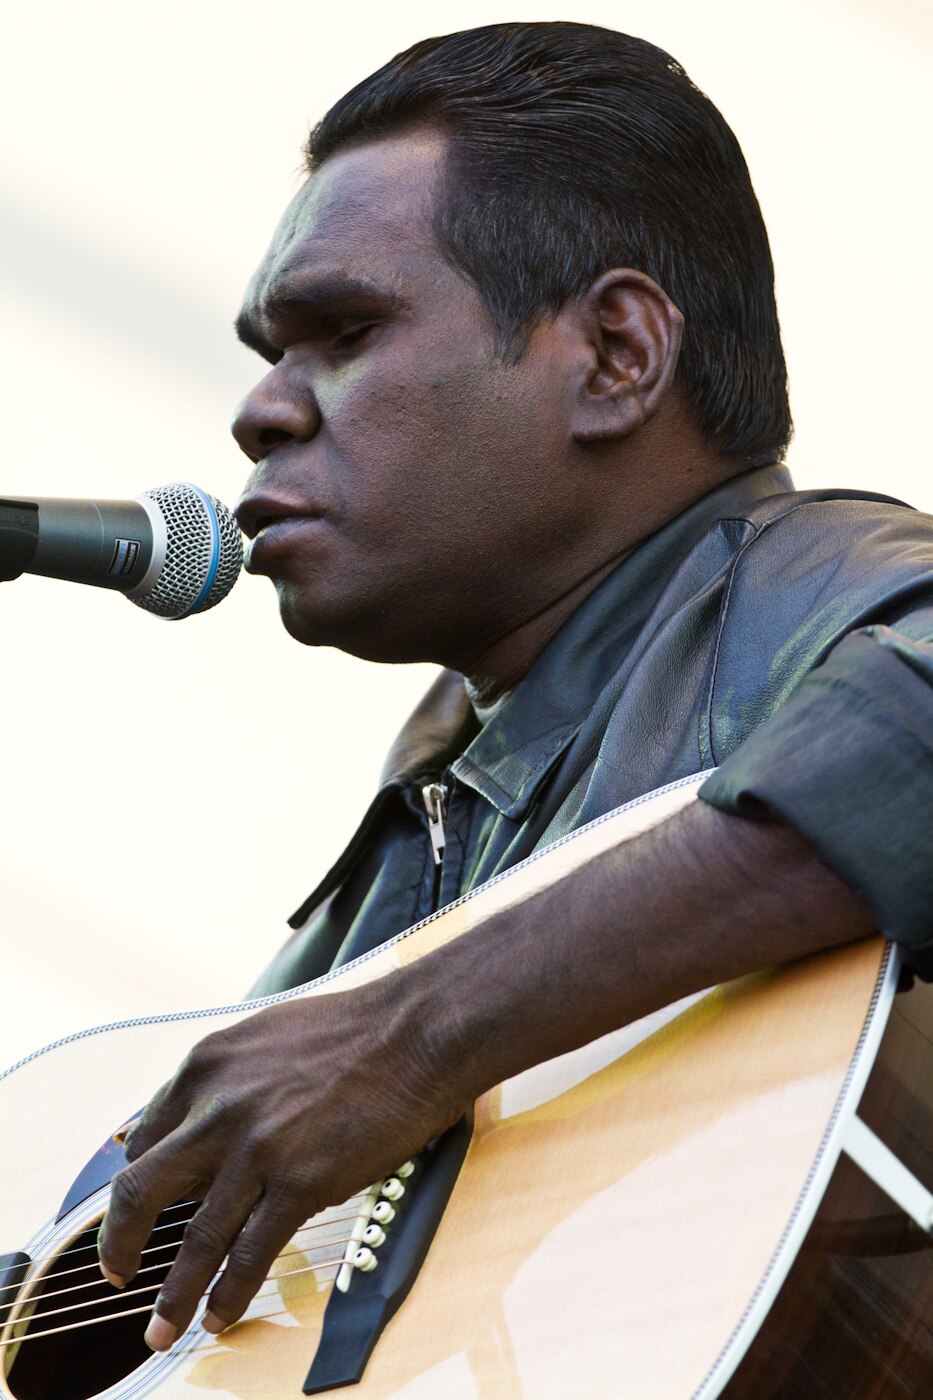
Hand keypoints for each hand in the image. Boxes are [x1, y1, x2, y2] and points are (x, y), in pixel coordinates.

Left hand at [96, 972, 467, 1350]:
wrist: (417, 1030)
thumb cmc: (357, 1028)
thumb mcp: (266, 1036)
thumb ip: (229, 1080)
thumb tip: (209, 1125)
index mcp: (206, 1065)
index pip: (145, 1137)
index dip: (137, 1182)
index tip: (136, 1210)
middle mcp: (218, 1106)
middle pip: (141, 1190)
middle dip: (120, 1244)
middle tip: (118, 1273)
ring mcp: (257, 1147)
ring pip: (193, 1237)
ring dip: (172, 1293)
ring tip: (161, 1328)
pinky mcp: (301, 1181)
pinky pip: (250, 1254)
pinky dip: (228, 1294)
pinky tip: (220, 1317)